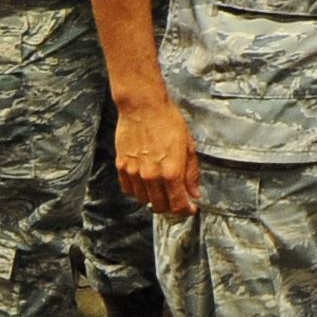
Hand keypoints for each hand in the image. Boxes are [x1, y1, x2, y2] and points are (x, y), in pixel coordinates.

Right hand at [115, 94, 198, 216]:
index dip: (185, 210)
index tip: (190, 208)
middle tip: (176, 198)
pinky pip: (128, 189)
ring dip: (154, 198)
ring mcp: (134, 172)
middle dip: (170, 206)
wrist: (143, 106)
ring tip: (160, 187)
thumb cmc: (168, 121)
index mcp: (172, 172)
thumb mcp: (188, 146)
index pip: (178, 205)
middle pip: (160, 206)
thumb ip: (191, 173)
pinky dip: (138, 190)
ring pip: (143, 200)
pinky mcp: (122, 166)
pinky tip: (145, 181)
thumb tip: (194, 193)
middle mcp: (151, 176)